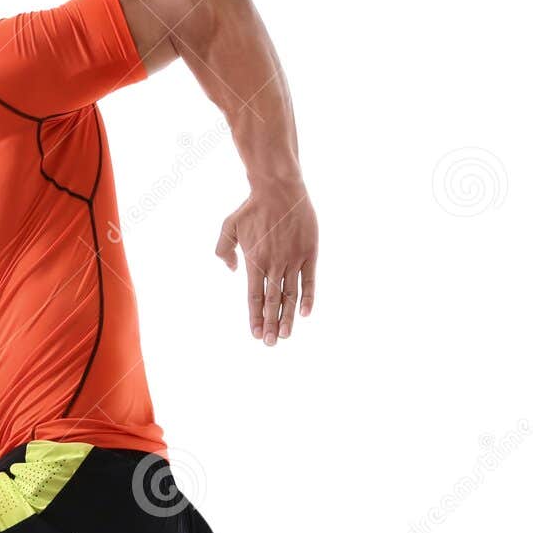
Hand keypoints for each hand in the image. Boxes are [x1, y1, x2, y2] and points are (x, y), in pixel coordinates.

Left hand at [216, 186, 317, 346]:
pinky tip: (305, 314)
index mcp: (254, 262)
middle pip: (272, 302)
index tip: (256, 334)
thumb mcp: (228, 227)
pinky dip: (308, 298)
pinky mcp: (309, 252)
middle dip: (271, 325)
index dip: (255, 317)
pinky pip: (309, 280)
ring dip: (288, 317)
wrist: (279, 189)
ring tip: (286, 335)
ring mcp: (292, 259)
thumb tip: (232, 270)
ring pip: (290, 295)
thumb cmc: (251, 208)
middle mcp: (273, 265)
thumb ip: (223, 251)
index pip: (254, 298)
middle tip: (271, 343)